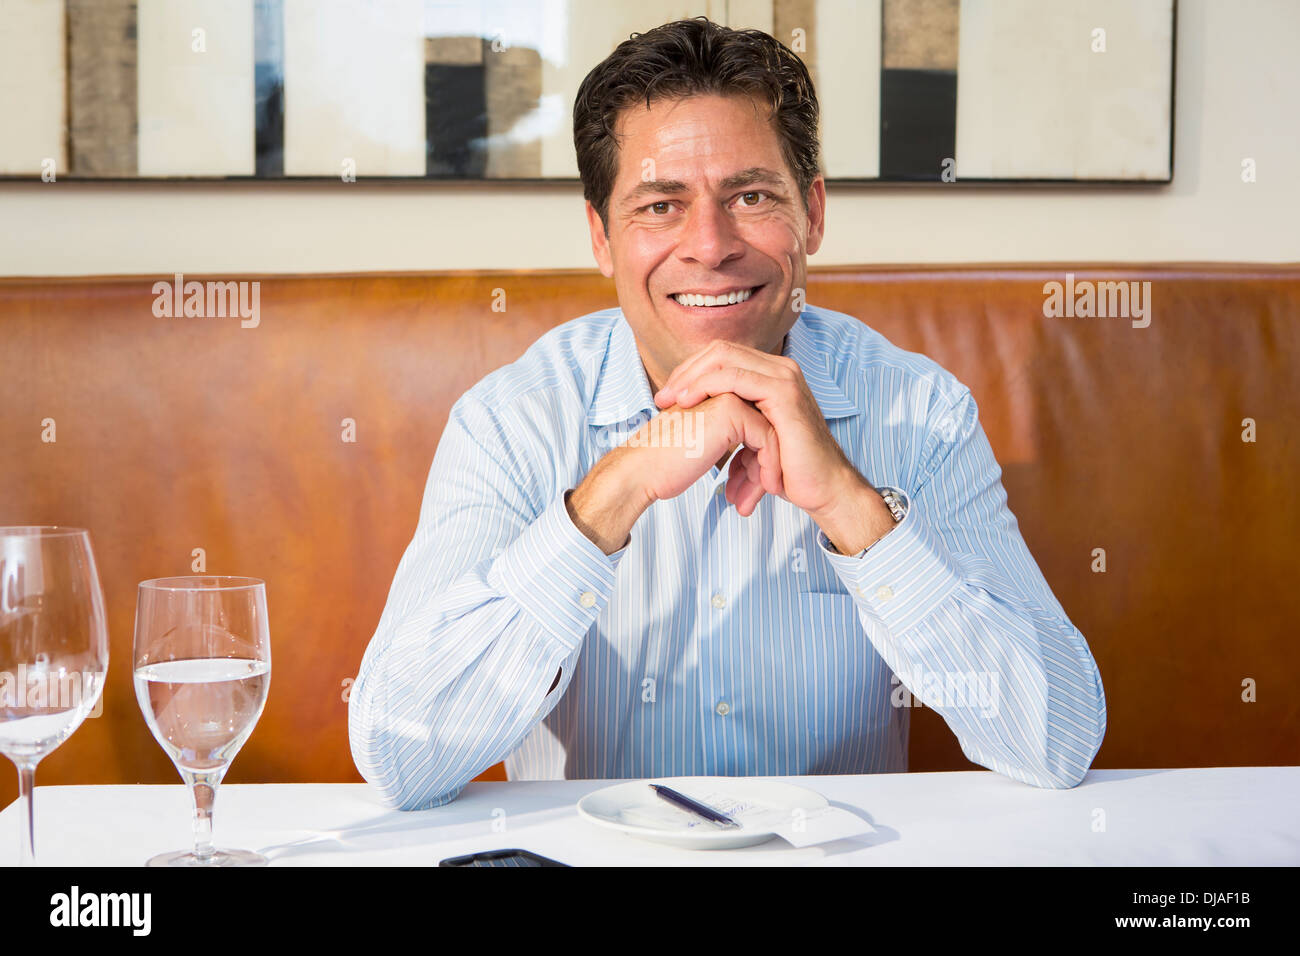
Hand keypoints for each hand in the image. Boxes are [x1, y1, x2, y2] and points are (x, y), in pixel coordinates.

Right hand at [625, 392, 781, 515]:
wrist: (641, 470)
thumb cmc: (666, 463)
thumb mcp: (704, 444)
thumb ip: (728, 437)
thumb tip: (755, 456)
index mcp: (719, 392)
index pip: (760, 421)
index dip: (762, 455)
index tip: (758, 484)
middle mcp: (726, 387)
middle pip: (769, 425)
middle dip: (769, 462)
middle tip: (764, 492)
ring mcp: (729, 395)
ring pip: (773, 433)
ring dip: (770, 468)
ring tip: (762, 497)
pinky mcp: (732, 411)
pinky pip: (768, 440)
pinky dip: (769, 468)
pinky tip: (761, 493)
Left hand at [652, 339, 857, 517]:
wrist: (822, 490)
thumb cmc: (788, 471)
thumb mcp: (752, 440)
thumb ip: (731, 423)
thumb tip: (697, 423)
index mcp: (771, 375)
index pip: (722, 356)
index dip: (691, 371)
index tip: (667, 396)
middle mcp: (780, 369)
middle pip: (720, 351)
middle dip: (685, 372)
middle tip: (661, 398)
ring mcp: (784, 377)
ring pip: (724, 358)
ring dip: (691, 378)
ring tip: (670, 402)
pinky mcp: (784, 393)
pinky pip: (736, 378)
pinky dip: (707, 386)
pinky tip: (688, 403)